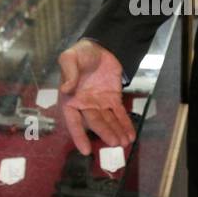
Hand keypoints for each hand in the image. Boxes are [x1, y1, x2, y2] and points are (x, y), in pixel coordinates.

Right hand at [57, 39, 135, 154]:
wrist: (100, 47)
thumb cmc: (80, 53)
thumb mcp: (69, 58)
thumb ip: (68, 72)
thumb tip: (66, 88)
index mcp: (70, 99)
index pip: (73, 121)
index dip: (78, 136)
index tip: (85, 150)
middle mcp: (85, 105)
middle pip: (95, 122)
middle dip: (105, 133)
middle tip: (114, 143)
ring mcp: (100, 103)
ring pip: (109, 121)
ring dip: (116, 132)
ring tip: (124, 143)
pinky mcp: (113, 99)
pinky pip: (119, 114)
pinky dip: (125, 124)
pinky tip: (130, 135)